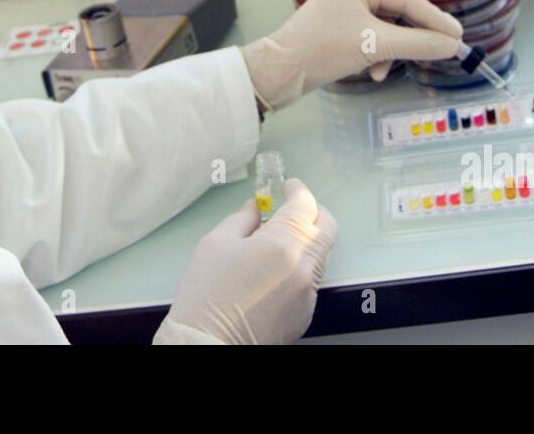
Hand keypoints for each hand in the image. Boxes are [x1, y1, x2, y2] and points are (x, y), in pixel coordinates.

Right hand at [154, 179, 337, 344]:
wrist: (209, 346)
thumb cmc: (207, 296)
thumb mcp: (216, 244)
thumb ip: (242, 219)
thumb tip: (256, 208)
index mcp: (283, 242)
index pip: (305, 204)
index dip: (297, 190)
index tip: (289, 187)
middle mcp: (304, 266)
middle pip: (326, 227)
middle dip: (313, 212)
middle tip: (295, 208)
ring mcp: (309, 292)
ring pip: (320, 254)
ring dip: (306, 241)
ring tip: (278, 242)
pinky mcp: (306, 313)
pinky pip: (311, 280)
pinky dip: (300, 268)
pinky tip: (274, 272)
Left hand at [241, 0, 462, 110]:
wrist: (279, 73)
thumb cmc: (323, 49)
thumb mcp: (375, 45)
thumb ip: (417, 43)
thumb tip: (452, 45)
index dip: (434, 18)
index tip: (457, 36)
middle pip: (397, 14)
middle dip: (412, 37)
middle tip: (441, 51)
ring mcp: (343, 13)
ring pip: (385, 31)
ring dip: (391, 52)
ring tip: (387, 70)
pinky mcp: (338, 33)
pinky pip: (370, 41)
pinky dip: (376, 57)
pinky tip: (372, 73)